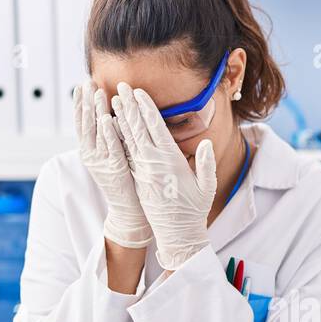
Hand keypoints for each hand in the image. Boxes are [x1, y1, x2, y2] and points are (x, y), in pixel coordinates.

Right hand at [74, 81, 150, 249]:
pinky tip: (106, 118)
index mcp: (89, 151)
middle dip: (85, 101)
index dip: (80, 104)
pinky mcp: (114, 169)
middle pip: (85, 123)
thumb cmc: (124, 180)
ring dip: (95, 111)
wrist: (128, 209)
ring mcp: (101, 162)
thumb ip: (109, 137)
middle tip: (86, 82)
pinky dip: (107, 133)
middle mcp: (91, 155)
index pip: (81, 122)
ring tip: (96, 92)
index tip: (80, 86)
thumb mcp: (112, 156)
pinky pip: (110, 147)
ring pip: (96, 133)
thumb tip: (109, 115)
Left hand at [111, 82, 217, 270]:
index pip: (155, 127)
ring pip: (128, 140)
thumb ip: (207, 163)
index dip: (145, 107)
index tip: (138, 92)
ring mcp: (142, 171)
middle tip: (119, 87)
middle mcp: (153, 163)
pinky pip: (126, 154)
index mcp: (170, 160)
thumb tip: (208, 143)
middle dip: (129, 106)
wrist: (177, 234)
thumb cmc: (195, 210)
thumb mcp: (207, 187)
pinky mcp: (137, 179)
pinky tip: (113, 127)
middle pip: (138, 128)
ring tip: (113, 101)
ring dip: (121, 119)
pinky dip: (119, 139)